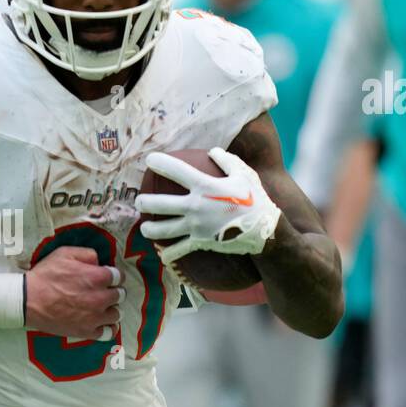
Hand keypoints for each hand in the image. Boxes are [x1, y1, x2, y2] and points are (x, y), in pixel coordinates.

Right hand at [25, 245, 122, 340]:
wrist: (27, 300)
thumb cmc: (45, 275)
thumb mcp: (64, 253)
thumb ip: (87, 254)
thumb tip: (99, 262)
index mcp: (97, 277)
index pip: (119, 276)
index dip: (112, 275)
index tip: (106, 277)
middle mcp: (100, 298)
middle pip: (120, 295)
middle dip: (113, 291)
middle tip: (102, 291)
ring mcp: (95, 317)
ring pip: (117, 313)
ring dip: (111, 308)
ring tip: (100, 307)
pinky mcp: (87, 331)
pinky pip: (108, 332)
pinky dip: (108, 326)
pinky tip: (101, 322)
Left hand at [135, 148, 280, 261]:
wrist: (265, 231)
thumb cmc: (256, 199)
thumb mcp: (244, 174)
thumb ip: (226, 160)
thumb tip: (213, 150)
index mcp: (205, 186)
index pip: (175, 170)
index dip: (159, 163)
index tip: (149, 160)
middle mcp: (195, 206)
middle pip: (159, 204)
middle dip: (143, 202)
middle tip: (140, 201)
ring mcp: (196, 226)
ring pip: (163, 230)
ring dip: (149, 229)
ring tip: (144, 228)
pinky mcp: (200, 242)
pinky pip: (179, 250)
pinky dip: (169, 254)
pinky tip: (162, 255)